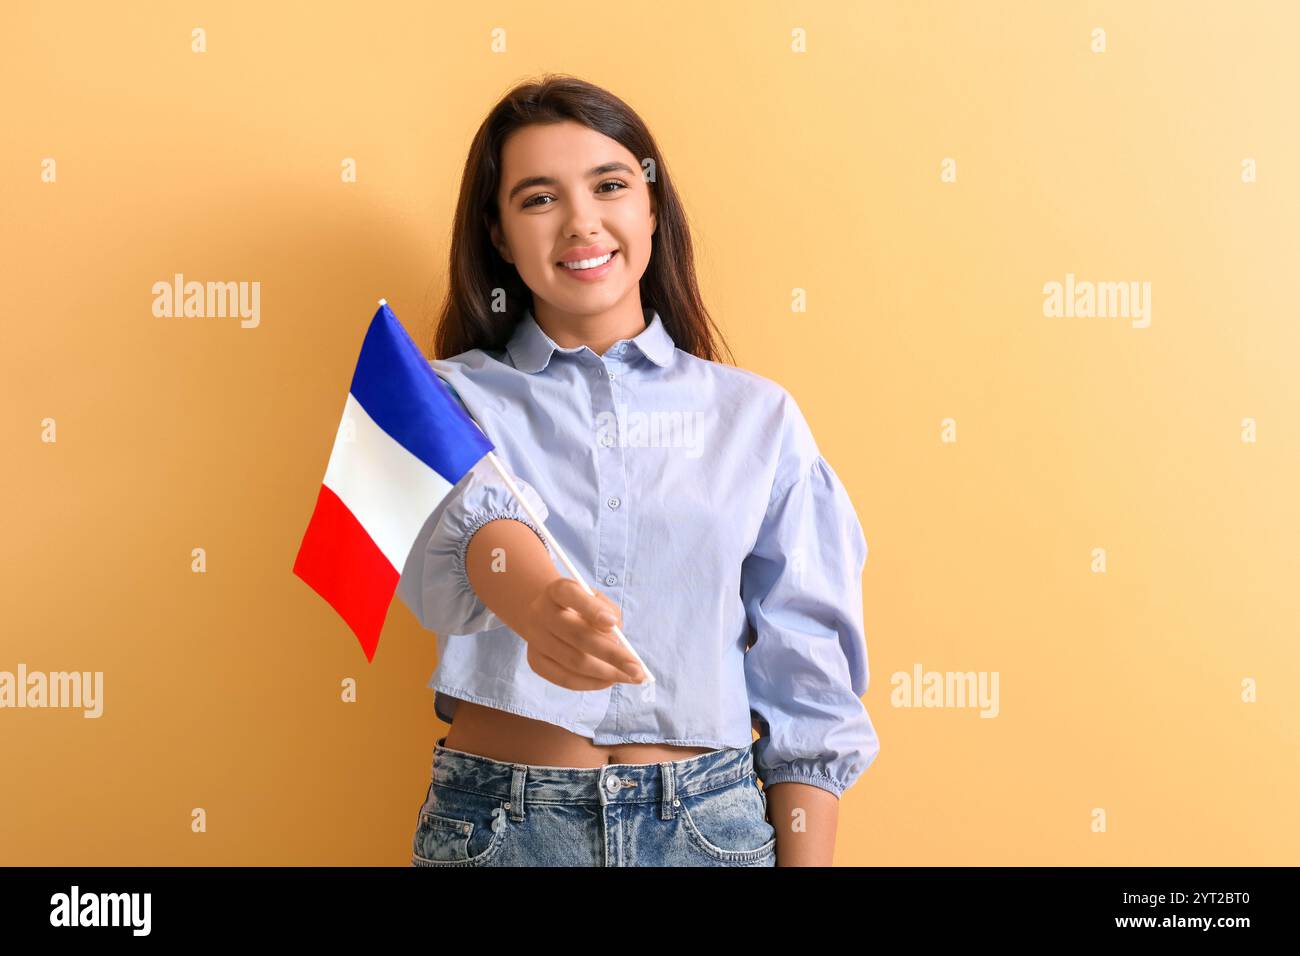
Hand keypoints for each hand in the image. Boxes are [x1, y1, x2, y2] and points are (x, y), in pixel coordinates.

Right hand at [518, 577, 642, 689]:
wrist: (545, 614)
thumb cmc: (580, 606)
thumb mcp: (595, 598)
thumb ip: (609, 612)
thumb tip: (616, 641)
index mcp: (557, 590)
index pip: (570, 594)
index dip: (591, 608)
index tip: (614, 623)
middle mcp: (541, 612)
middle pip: (577, 635)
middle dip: (612, 655)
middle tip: (637, 669)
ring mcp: (535, 638)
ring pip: (573, 661)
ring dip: (606, 673)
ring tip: (629, 677)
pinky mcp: (535, 661)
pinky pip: (564, 678)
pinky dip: (590, 683)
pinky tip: (609, 681)